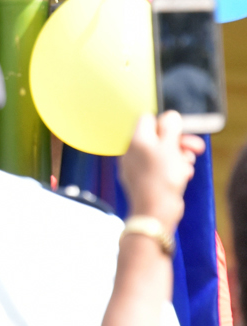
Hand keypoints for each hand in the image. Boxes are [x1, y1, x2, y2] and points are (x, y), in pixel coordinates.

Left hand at [122, 112, 203, 228]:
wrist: (154, 210)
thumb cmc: (162, 177)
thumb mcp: (170, 147)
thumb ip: (170, 128)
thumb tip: (169, 115)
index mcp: (135, 139)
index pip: (148, 118)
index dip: (167, 123)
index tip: (182, 132)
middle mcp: (131, 150)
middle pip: (157, 137)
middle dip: (178, 142)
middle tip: (195, 149)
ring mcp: (134, 166)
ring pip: (160, 153)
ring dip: (178, 157)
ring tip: (188, 166)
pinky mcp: (141, 179)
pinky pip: (158, 167)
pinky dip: (172, 169)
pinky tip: (183, 176)